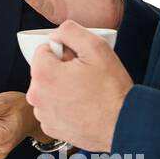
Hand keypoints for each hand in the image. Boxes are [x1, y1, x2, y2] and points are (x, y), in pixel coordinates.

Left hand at [25, 21, 132, 151]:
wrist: (123, 124)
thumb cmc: (111, 90)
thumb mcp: (96, 47)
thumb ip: (70, 31)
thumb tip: (56, 34)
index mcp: (43, 73)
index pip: (43, 50)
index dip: (63, 52)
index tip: (78, 62)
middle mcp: (36, 95)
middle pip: (44, 70)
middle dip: (61, 70)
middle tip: (84, 78)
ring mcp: (42, 114)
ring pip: (47, 90)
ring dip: (61, 88)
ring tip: (84, 94)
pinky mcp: (50, 128)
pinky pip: (52, 108)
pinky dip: (63, 106)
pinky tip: (81, 107)